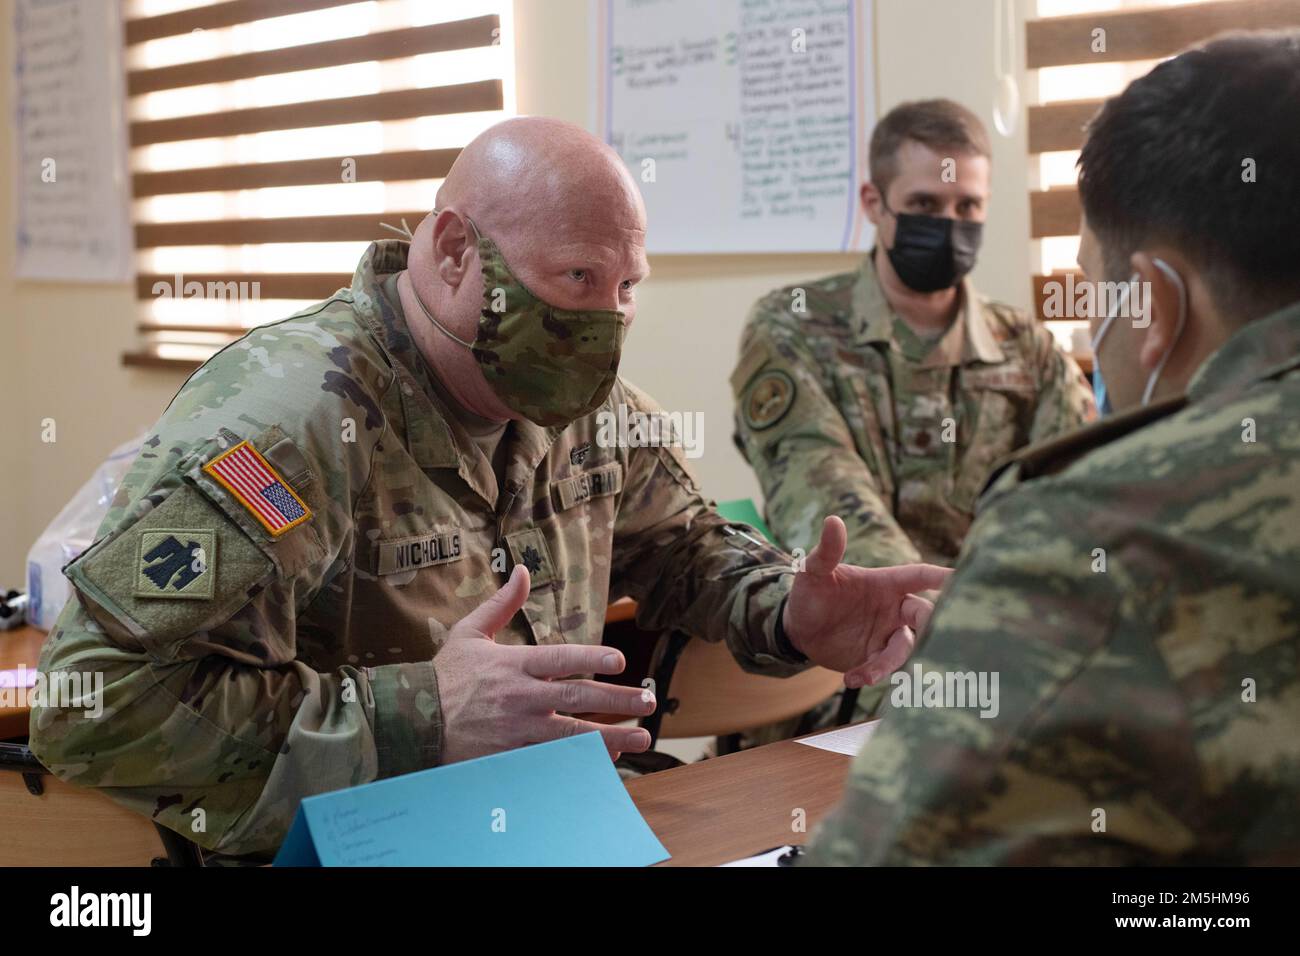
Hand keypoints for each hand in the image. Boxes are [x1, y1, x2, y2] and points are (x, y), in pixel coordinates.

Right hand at [434, 565, 655, 763]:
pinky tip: (605, 762)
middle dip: (617, 701)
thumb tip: (524, 570)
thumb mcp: (469, 633)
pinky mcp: (510, 759)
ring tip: (640, 738)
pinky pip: (553, 763)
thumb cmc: (443, 677)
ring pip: (572, 736)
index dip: (592, 659)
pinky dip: (580, 764)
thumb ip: (502, 604)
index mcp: (513, 665)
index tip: (620, 661)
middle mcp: (520, 698)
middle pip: (576, 699)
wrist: (410, 723)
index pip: (560, 659)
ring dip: (610, 737)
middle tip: (648, 701)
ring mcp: (516, 732)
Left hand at [782, 516, 949, 689]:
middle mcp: (894, 609)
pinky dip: (871, 675)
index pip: (920, 576)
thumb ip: (827, 552)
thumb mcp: (814, 572)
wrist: (798, 629)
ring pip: (906, 648)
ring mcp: (887, 634)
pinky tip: (850, 679)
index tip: (964, 577)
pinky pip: (884, 668)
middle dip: (932, 624)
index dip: (942, 577)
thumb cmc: (811, 592)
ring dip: (890, 661)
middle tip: (930, 635)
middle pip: (926, 615)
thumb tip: (832, 521)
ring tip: (864, 673)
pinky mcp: (877, 658)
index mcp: (886, 583)